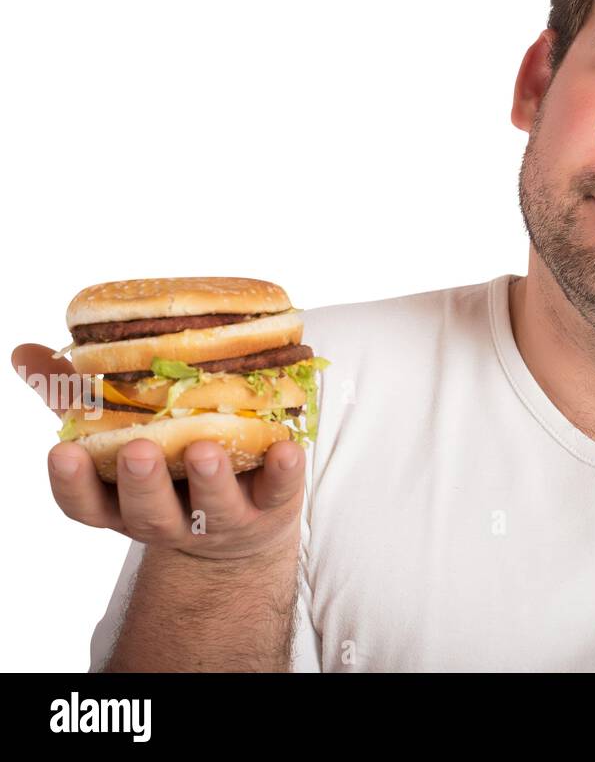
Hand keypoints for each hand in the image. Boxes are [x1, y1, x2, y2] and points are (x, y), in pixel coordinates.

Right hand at [13, 343, 305, 561]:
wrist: (244, 525)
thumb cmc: (171, 463)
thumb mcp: (123, 436)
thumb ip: (78, 397)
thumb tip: (26, 350)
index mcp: (125, 501)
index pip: (86, 504)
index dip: (72, 483)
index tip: (60, 451)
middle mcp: (170, 517)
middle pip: (147, 512)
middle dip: (141, 483)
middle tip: (138, 450)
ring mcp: (223, 517)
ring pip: (211, 506)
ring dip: (208, 480)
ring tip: (206, 448)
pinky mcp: (272, 506)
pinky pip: (279, 491)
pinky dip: (283, 471)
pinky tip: (286, 447)